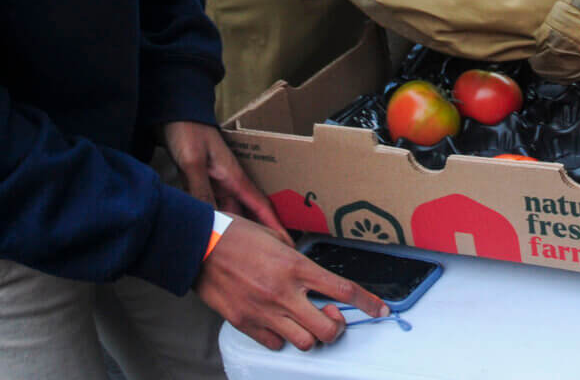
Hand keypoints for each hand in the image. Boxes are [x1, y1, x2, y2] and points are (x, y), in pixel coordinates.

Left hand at [163, 121, 289, 243]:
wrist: (172, 113)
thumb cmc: (187, 131)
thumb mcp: (194, 162)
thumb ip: (201, 190)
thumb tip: (211, 221)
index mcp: (234, 177)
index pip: (261, 206)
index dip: (275, 226)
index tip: (288, 245)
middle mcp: (228, 182)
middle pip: (247, 215)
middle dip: (258, 235)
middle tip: (263, 258)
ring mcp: (215, 182)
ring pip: (229, 213)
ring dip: (235, 230)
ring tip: (239, 254)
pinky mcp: (201, 182)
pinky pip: (212, 208)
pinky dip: (214, 221)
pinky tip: (211, 233)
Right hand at [195, 218, 386, 350]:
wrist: (199, 246)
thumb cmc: (235, 236)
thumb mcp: (275, 238)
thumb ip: (296, 260)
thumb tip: (309, 275)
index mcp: (296, 267)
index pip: (343, 290)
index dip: (368, 303)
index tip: (381, 309)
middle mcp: (284, 292)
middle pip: (328, 329)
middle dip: (337, 328)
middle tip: (331, 319)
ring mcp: (265, 311)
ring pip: (304, 342)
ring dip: (309, 335)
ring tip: (303, 322)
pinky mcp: (246, 323)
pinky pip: (275, 344)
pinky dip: (281, 339)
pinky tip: (278, 324)